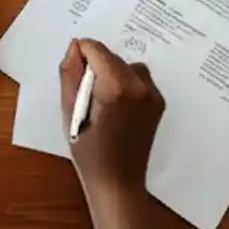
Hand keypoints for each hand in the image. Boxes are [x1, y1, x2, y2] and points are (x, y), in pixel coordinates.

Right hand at [60, 39, 165, 197]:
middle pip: (111, 56)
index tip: (74, 74)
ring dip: (112, 72)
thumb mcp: (69, 111)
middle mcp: (139, 86)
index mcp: (114, 88)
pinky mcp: (159, 102)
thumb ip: (70, 74)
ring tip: (102, 98)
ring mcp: (153, 95)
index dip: (80, 56)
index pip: (95, 49)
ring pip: (127, 65)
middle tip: (85, 94)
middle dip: (96, 66)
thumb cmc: (88, 151)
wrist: (118, 180)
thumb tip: (74, 48)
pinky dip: (126, 83)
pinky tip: (116, 105)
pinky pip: (140, 78)